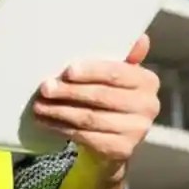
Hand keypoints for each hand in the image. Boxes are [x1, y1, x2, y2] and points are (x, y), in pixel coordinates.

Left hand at [32, 34, 160, 176]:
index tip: (67, 71)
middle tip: (45, 88)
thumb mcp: (120, 76)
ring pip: (90, 117)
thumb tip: (141, 39)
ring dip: (60, 111)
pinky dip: (62, 128)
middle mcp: (148, 107)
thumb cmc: (113, 98)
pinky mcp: (122, 150)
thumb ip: (126, 59)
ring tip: (39, 105)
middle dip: (69, 91)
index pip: (117, 73)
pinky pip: (86, 136)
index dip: (91, 72)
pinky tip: (47, 122)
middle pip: (101, 96)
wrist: (116, 140)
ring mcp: (137, 131)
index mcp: (148, 82)